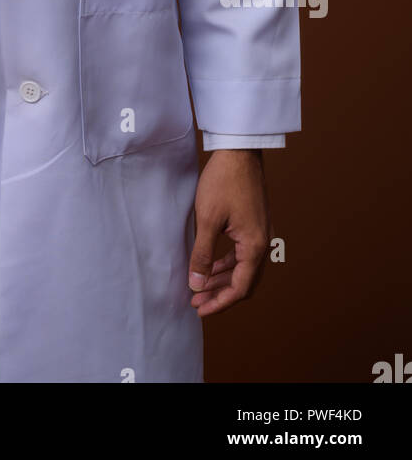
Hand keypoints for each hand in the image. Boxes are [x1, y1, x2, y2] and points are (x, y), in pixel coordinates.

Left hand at [188, 149, 270, 316]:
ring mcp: (261, 232)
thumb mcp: (207, 220)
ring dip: (223, 279)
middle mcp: (263, 242)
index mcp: (255, 246)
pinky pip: (243, 253)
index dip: (219, 302)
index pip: (239, 287)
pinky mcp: (254, 222)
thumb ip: (203, 255)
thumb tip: (197, 284)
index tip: (199, 309)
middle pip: (244, 281)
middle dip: (220, 294)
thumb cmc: (223, 181)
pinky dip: (228, 263)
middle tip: (197, 302)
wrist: (239, 150)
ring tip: (201, 286)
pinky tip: (212, 264)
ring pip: (244, 267)